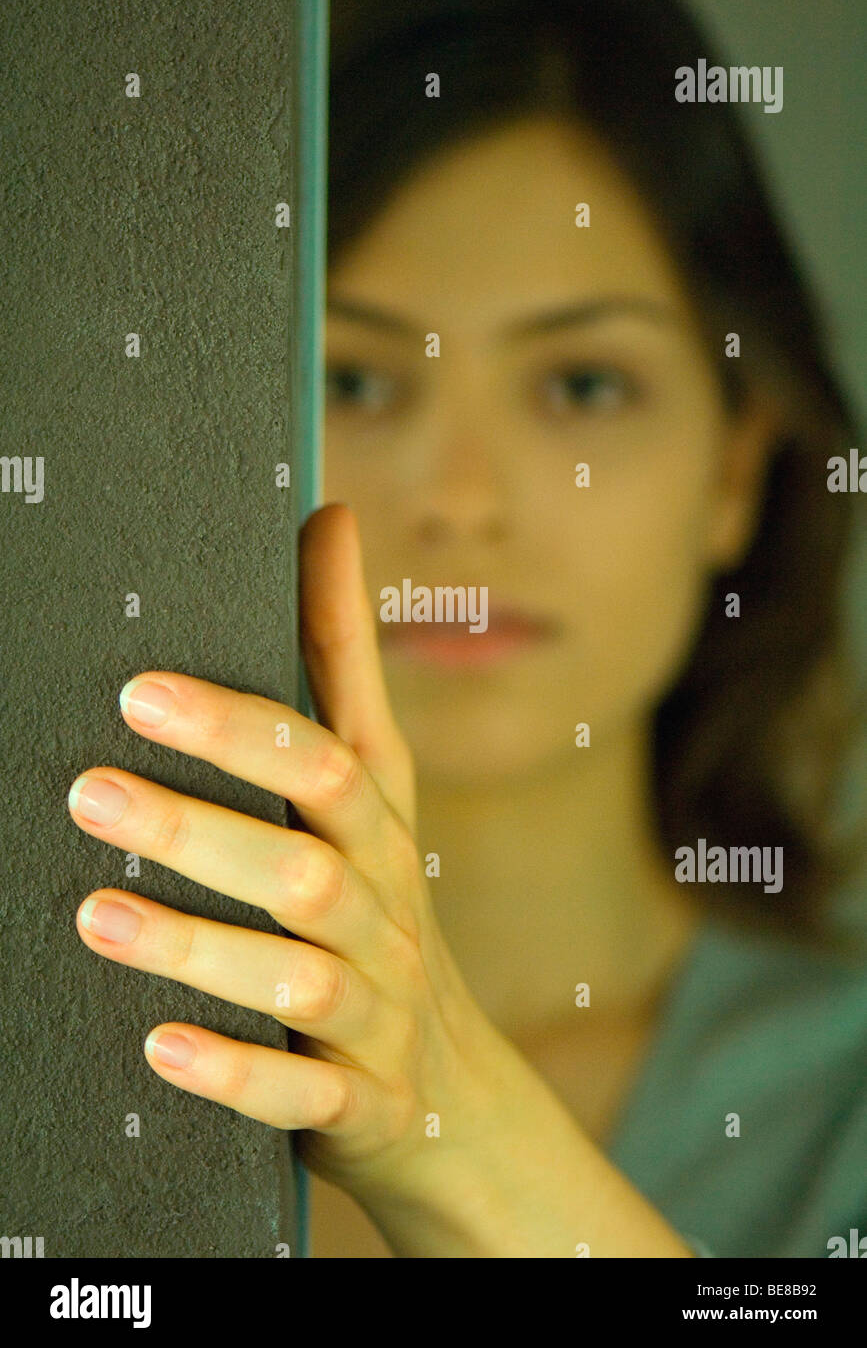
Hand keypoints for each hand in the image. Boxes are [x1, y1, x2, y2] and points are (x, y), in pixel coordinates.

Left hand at [68, 504, 498, 1202]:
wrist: (449, 1087)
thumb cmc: (381, 905)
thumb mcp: (373, 783)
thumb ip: (340, 657)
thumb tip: (326, 515)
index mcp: (379, 830)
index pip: (328, 762)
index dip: (243, 727)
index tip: (143, 689)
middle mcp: (383, 911)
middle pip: (309, 866)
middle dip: (203, 828)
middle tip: (89, 788)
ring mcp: (376, 1009)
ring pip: (298, 979)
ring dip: (201, 946)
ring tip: (95, 914)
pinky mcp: (358, 1096)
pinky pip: (303, 1093)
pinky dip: (236, 1072)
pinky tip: (158, 1045)